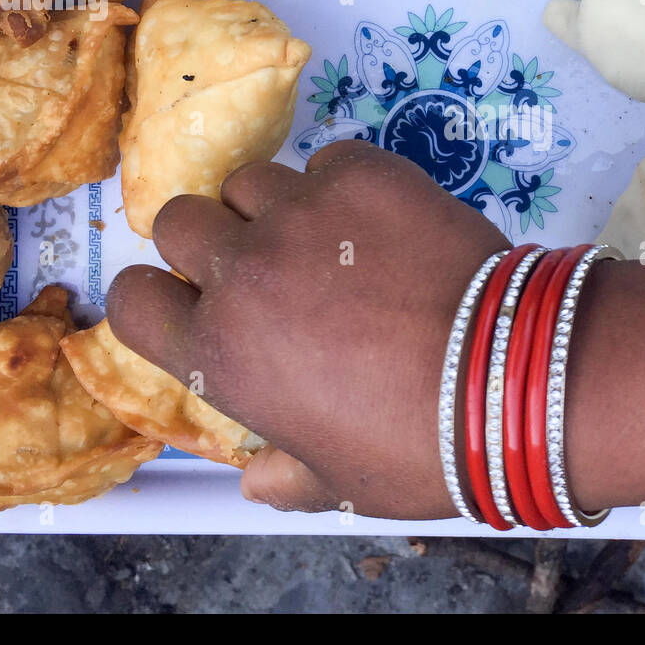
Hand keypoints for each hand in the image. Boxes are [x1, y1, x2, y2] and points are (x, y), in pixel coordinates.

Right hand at [107, 140, 509, 519]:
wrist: (513, 375)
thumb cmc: (421, 443)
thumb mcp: (340, 484)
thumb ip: (285, 475)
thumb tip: (259, 479)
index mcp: (220, 351)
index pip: (131, 300)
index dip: (156, 300)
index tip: (188, 302)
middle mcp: (245, 271)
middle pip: (178, 220)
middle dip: (208, 240)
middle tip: (261, 264)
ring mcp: (303, 213)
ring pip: (249, 181)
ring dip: (273, 207)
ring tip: (326, 239)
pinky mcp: (364, 174)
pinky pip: (326, 161)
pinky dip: (343, 185)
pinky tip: (381, 221)